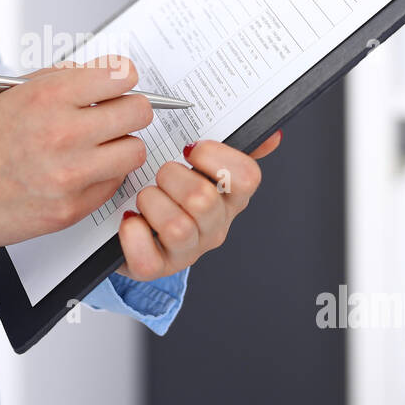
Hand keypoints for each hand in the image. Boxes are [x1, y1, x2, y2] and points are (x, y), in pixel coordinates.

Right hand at [0, 57, 151, 248]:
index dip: (122, 78)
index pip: (122, 76)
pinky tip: (79, 173)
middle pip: (139, 112)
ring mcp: (72, 174)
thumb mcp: (6, 94)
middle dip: (129, 110)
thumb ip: (56, 81)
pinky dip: (104, 176)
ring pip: (134, 151)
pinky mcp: (72, 208)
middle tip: (115, 115)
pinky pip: (114, 185)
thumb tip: (95, 75)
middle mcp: (64, 133)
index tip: (118, 85)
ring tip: (97, 147)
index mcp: (48, 97)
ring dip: (120, 146)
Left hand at [117, 133, 282, 280]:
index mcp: (231, 199)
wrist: (136, 232)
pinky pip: (146, 255)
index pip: (246, 177)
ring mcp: (187, 251)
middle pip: (203, 199)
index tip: (190, 149)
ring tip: (145, 199)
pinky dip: (132, 233)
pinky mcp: (156, 268)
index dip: (215, 156)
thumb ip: (234, 150)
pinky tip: (130, 220)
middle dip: (171, 177)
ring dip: (151, 202)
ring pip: (176, 226)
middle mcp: (214, 228)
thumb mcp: (201, 168)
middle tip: (160, 175)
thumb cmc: (171, 194)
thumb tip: (273, 136)